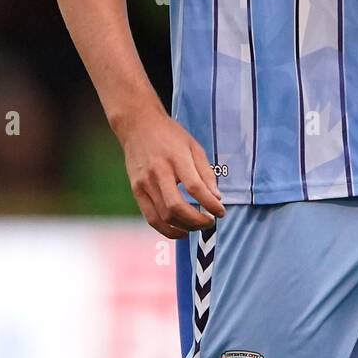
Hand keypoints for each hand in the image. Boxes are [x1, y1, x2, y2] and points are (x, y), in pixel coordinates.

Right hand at [119, 113, 225, 238]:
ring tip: (198, 227)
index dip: (210, 204)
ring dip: (184, 227)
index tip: (221, 212)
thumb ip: (205, 172)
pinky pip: (151, 218)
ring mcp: (144, 183)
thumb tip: (216, 198)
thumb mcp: (193, 146)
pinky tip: (181, 231)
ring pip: (164, 216)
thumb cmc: (170, 135)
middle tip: (210, 222)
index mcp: (175, 158)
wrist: (138, 125)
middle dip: (197, 221)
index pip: (194, 187)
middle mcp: (158, 172)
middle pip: (176, 206)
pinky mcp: (136, 191)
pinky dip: (167, 230)